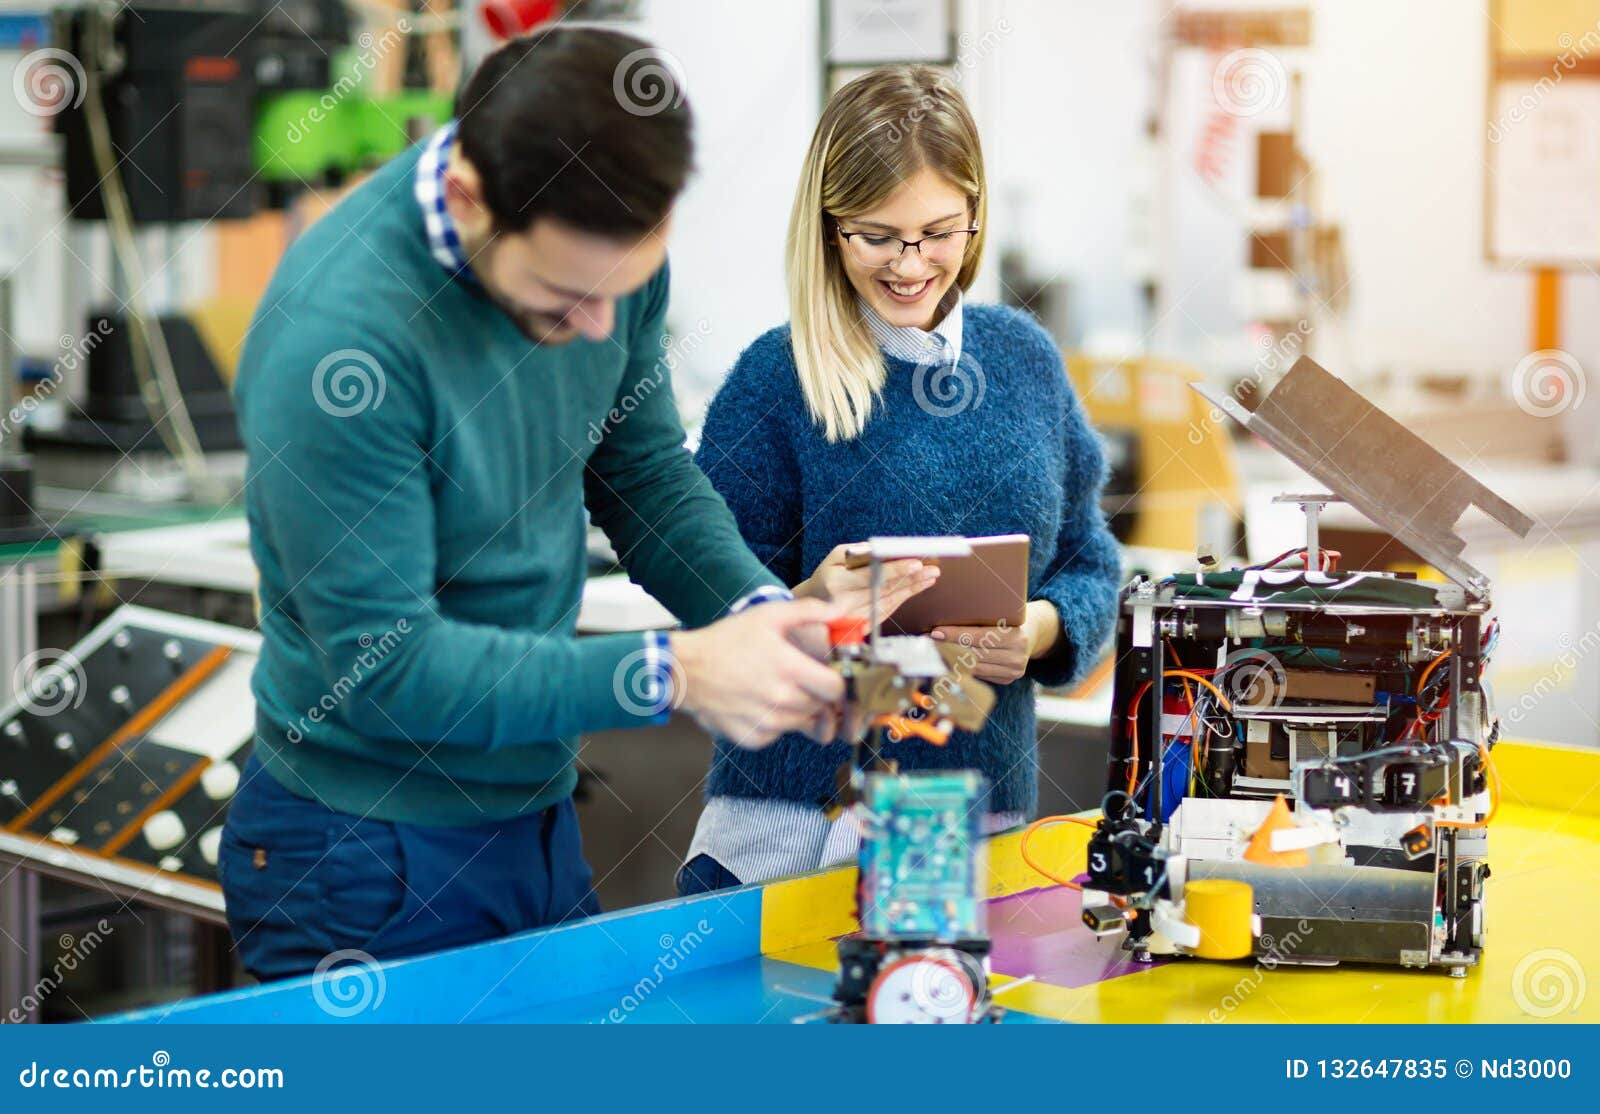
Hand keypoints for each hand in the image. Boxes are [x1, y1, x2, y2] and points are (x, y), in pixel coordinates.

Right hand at [670, 599, 844, 748]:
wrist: (685, 670)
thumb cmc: (726, 641)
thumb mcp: (768, 615)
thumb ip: (809, 611)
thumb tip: (841, 610)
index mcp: (789, 668)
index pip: (837, 689)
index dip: (838, 683)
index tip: (829, 676)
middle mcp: (780, 700)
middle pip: (821, 706)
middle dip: (816, 693)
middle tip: (797, 678)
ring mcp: (766, 723)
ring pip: (802, 722)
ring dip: (798, 708)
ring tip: (775, 688)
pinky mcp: (753, 738)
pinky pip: (779, 735)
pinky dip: (775, 723)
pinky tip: (759, 703)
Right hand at [793, 543, 938, 620]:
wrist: (814, 604)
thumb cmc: (827, 575)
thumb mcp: (835, 557)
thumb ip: (858, 553)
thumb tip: (882, 551)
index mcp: (837, 584)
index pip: (871, 576)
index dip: (895, 570)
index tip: (916, 563)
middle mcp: (846, 604)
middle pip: (884, 590)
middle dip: (910, 579)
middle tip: (932, 570)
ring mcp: (855, 618)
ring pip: (890, 602)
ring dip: (912, 589)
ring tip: (930, 577)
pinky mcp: (863, 625)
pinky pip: (888, 610)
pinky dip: (904, 598)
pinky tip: (917, 588)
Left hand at [931, 601, 1061, 685]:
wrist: (1034, 632)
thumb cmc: (1011, 616)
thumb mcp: (1002, 611)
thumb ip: (981, 616)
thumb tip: (944, 616)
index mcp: (1016, 636)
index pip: (979, 637)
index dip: (955, 635)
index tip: (935, 632)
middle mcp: (1017, 657)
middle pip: (974, 654)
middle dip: (948, 648)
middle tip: (926, 642)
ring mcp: (1014, 671)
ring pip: (974, 667)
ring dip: (951, 660)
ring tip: (932, 651)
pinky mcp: (1008, 679)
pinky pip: (980, 675)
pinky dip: (962, 668)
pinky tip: (946, 661)